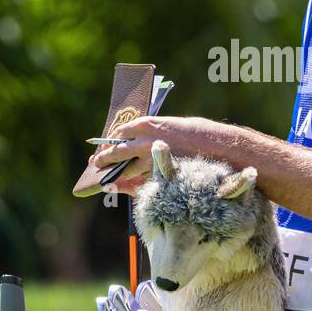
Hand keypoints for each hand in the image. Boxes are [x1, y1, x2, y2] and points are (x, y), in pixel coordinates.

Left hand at [88, 116, 236, 194]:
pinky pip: (140, 180)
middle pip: (117, 150)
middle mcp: (145, 140)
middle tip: (96, 162)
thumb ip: (153, 133)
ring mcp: (151, 159)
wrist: (215, 146)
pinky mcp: (159, 173)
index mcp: (148, 124)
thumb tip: (137, 137)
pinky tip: (122, 186)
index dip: (111, 139)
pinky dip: (130, 184)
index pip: (120, 131)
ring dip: (116, 173)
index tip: (106, 144)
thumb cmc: (196, 134)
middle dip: (105, 158)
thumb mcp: (171, 126)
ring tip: (106, 177)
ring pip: (126, 168)